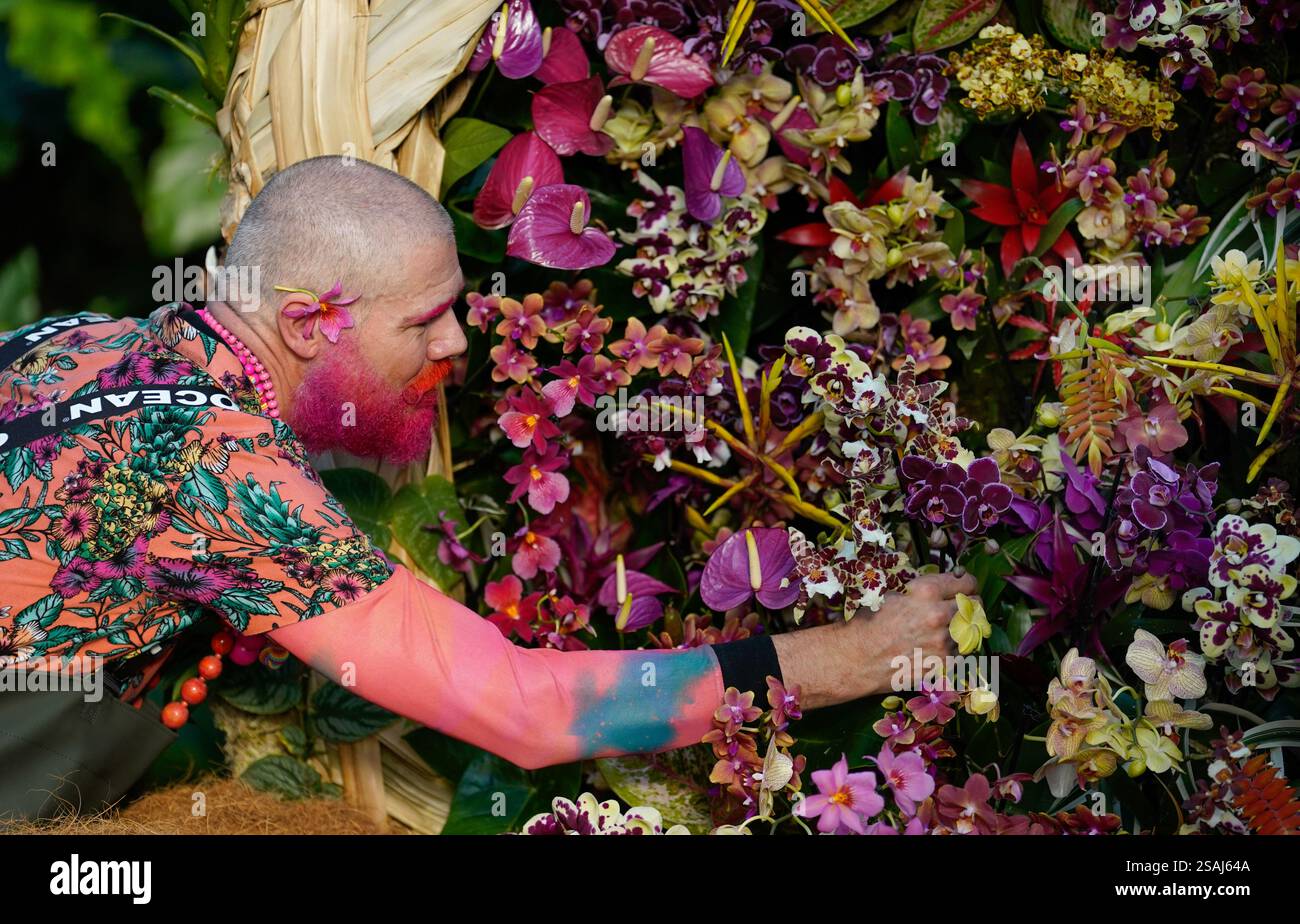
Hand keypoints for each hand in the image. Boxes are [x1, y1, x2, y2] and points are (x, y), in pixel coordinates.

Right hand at [771, 572, 979, 710]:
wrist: (856, 658)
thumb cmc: (869, 622)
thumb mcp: (894, 593)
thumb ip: (924, 590)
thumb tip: (946, 587)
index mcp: (927, 591)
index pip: (968, 583)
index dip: (967, 584)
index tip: (964, 587)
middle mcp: (940, 615)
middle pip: (976, 605)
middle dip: (970, 604)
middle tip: (959, 608)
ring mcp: (944, 642)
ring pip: (972, 630)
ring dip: (962, 628)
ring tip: (945, 629)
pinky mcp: (943, 664)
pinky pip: (962, 652)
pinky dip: (954, 648)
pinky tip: (937, 646)